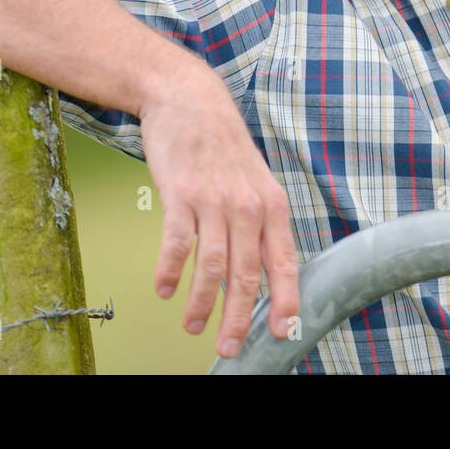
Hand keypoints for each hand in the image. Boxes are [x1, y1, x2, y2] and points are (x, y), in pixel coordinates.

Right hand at [137, 62, 299, 358]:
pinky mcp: (181, 193)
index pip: (283, 263)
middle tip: (228, 347)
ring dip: (200, 303)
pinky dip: (170, 271)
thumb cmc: (224, 148)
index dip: (285, 301)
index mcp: (273, 206)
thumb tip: (261, 274)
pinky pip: (177, 243)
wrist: (192, 101)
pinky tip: (164, 289)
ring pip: (212, 266)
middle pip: (246, 274)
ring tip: (192, 325)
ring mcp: (214, 199)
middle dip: (238, 318)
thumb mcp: (256, 183)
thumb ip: (260, 226)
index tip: (281, 332)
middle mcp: (248, 205)